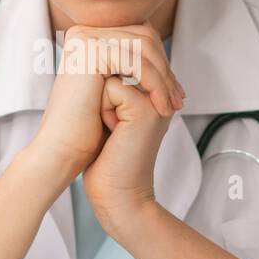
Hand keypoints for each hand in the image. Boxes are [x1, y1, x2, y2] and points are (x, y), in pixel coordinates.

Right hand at [28, 23, 184, 191]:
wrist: (63, 149)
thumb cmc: (89, 127)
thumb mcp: (117, 91)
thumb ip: (133, 68)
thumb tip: (162, 53)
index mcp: (90, 37)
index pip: (140, 37)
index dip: (163, 64)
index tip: (176, 92)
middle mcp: (85, 32)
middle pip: (144, 37)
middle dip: (166, 70)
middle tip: (177, 100)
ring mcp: (86, 38)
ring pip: (144, 47)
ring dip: (164, 78)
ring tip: (170, 106)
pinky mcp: (90, 51)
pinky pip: (136, 62)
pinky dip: (155, 84)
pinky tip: (160, 106)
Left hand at [82, 74, 177, 239]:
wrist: (117, 196)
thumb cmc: (107, 163)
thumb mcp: (109, 116)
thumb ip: (112, 89)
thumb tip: (99, 62)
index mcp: (153, 97)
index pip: (116, 67)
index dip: (102, 94)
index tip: (112, 126)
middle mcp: (159, 96)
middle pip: (116, 68)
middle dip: (104, 95)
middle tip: (112, 130)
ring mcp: (156, 100)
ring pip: (113, 74)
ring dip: (103, 103)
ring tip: (114, 131)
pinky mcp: (146, 108)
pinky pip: (111, 87)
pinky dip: (104, 110)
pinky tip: (115, 133)